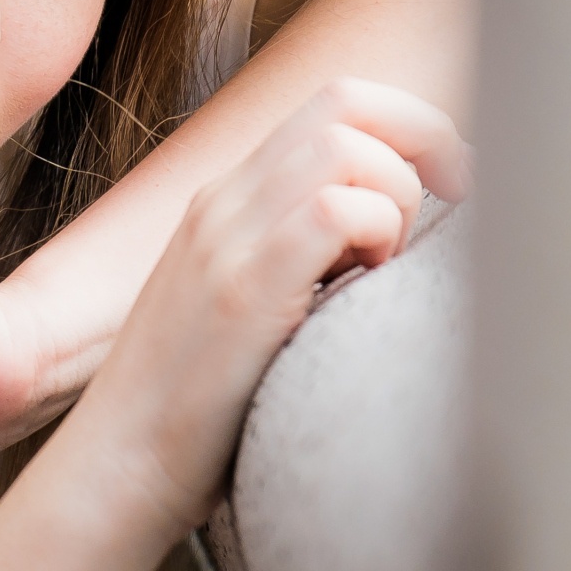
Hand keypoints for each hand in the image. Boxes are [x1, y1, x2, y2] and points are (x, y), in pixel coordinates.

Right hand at [55, 77, 470, 538]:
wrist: (117, 468)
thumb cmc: (193, 409)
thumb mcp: (246, 308)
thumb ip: (300, 259)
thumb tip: (388, 246)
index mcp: (226, 202)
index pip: (331, 103)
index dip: (411, 126)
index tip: (451, 185)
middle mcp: (223, 203)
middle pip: (345, 102)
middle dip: (426, 141)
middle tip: (452, 209)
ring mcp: (226, 240)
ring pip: (345, 146)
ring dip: (394, 198)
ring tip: (380, 269)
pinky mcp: (241, 289)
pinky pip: (335, 212)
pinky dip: (374, 237)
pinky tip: (360, 293)